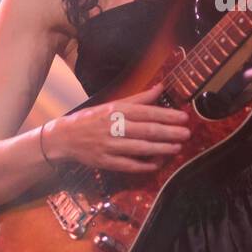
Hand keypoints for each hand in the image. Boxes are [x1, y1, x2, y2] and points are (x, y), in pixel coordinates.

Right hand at [44, 82, 190, 171]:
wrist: (64, 137)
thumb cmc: (92, 119)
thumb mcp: (113, 104)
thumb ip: (139, 98)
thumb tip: (161, 87)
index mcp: (116, 111)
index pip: (146, 112)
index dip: (166, 115)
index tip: (183, 117)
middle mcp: (113, 127)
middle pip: (146, 130)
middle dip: (168, 132)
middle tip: (186, 133)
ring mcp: (109, 146)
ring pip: (139, 148)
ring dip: (160, 148)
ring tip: (177, 147)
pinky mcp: (105, 162)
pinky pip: (128, 165)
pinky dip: (143, 165)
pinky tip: (157, 163)